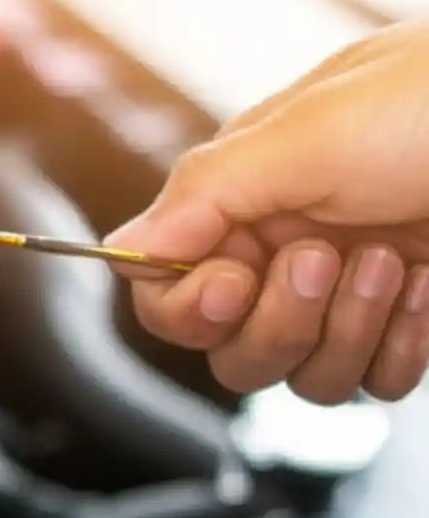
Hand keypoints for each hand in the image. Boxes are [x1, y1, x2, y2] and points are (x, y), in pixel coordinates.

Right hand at [106, 20, 428, 404]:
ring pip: (300, 377)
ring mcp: (346, 292)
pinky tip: (428, 287)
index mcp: (242, 200)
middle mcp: (283, 249)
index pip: (165, 288)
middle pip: (228, 350)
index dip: (189, 303)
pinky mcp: (407, 324)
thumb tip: (119, 248)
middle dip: (276, 322)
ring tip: (394, 262)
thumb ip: (204, 194)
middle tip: (322, 261)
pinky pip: (376, 384)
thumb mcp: (305, 133)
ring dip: (346, 331)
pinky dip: (402, 348)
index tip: (233, 280)